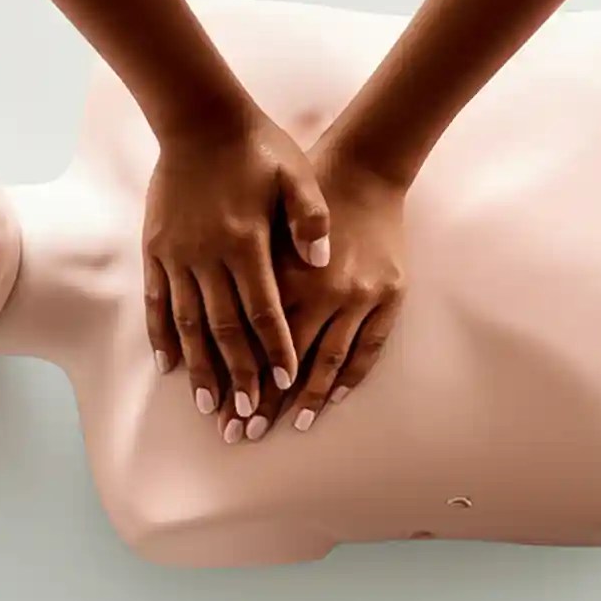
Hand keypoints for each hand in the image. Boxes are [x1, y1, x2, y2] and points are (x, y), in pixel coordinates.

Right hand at [143, 108, 331, 419]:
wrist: (199, 118)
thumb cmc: (257, 146)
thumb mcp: (296, 174)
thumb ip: (310, 219)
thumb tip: (320, 262)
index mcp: (245, 241)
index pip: (264, 311)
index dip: (275, 349)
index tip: (286, 383)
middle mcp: (206, 255)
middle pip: (224, 329)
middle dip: (238, 376)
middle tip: (247, 416)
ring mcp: (176, 254)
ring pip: (188, 324)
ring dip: (199, 367)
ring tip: (208, 404)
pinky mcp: (155, 248)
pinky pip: (156, 302)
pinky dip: (162, 336)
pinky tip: (168, 365)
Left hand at [225, 144, 407, 440]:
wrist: (363, 165)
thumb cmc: (302, 191)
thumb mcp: (266, 224)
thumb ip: (247, 271)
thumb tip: (211, 320)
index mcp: (285, 276)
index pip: (256, 344)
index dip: (237, 379)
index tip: (218, 410)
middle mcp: (322, 292)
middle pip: (287, 361)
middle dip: (264, 401)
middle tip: (241, 434)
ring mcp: (359, 297)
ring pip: (328, 361)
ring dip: (306, 399)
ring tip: (289, 427)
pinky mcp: (388, 295)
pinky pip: (368, 347)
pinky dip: (349, 375)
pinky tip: (330, 398)